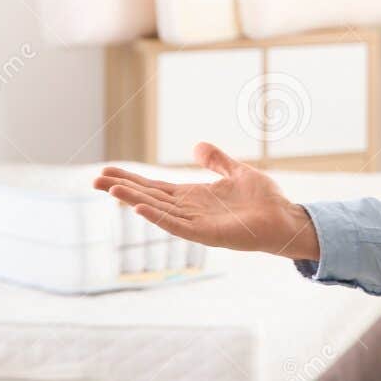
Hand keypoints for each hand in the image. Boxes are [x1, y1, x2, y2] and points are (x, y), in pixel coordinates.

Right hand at [92, 142, 321, 260]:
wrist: (286, 219)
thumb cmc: (264, 200)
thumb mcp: (237, 172)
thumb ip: (216, 161)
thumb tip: (196, 146)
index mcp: (194, 197)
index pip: (155, 187)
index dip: (132, 180)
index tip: (107, 172)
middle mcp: (190, 211)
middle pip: (149, 197)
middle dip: (123, 189)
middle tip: (94, 179)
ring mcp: (197, 223)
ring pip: (159, 210)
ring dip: (134, 200)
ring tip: (110, 190)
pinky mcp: (209, 234)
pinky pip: (179, 226)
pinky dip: (159, 217)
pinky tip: (141, 207)